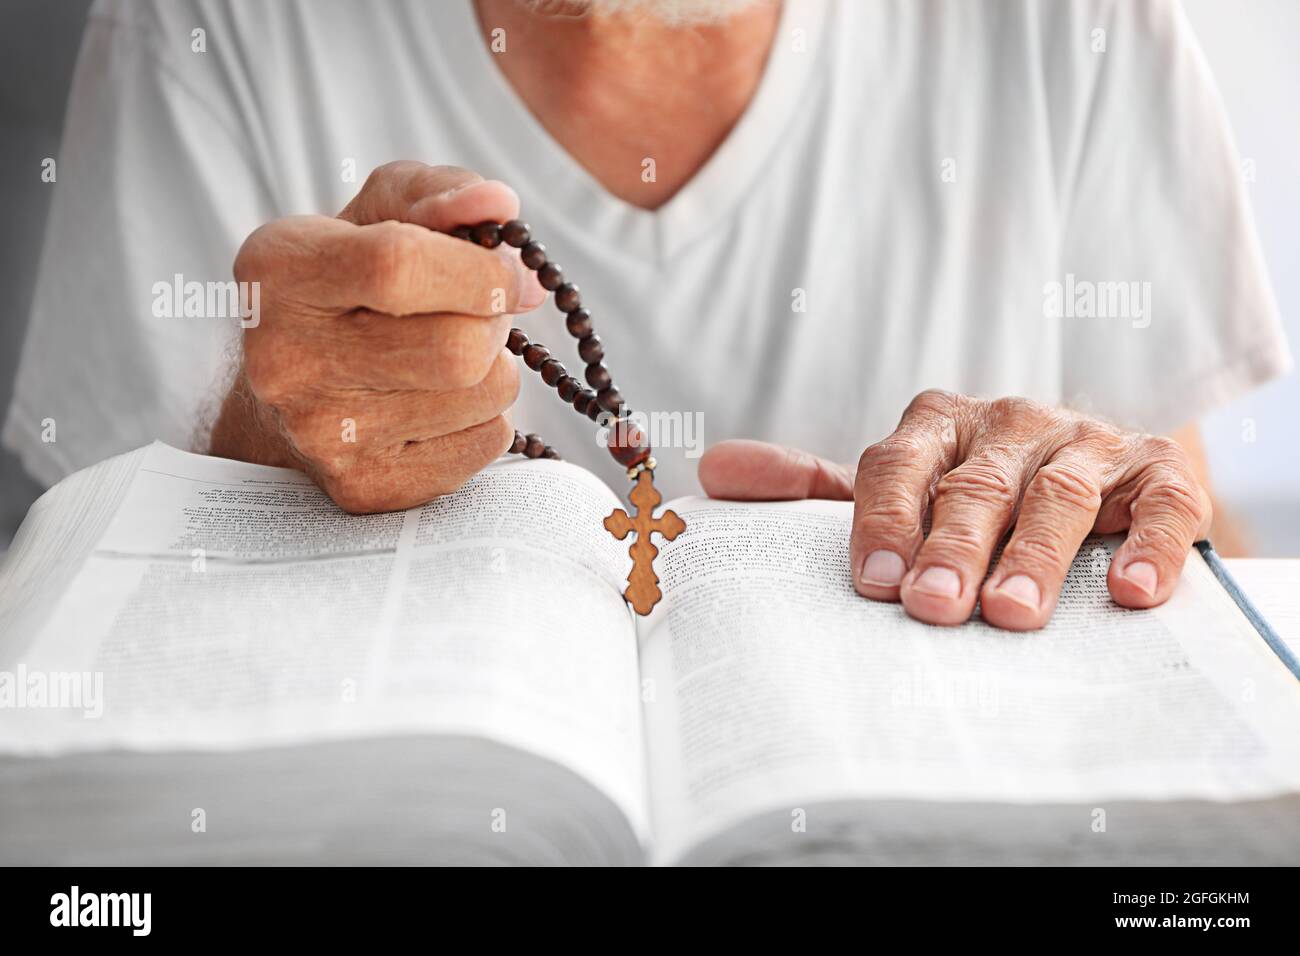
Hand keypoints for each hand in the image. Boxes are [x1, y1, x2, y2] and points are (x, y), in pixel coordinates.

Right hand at [210, 162, 544, 512]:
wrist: (297, 382)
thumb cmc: (353, 278)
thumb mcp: (382, 210)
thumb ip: (440, 192)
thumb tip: (497, 206)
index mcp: (279, 272)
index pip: (399, 267)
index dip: (479, 269)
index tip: (510, 270)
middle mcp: (285, 359)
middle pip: (456, 349)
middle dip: (494, 322)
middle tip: (483, 311)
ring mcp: (321, 434)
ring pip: (483, 395)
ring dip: (496, 367)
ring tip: (452, 353)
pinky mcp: (363, 486)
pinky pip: (484, 443)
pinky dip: (486, 415)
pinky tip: (442, 400)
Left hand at [698, 390, 1212, 630]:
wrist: (1094, 479)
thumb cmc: (973, 494)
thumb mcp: (895, 490)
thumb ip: (813, 489)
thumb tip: (713, 472)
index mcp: (936, 425)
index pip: (896, 464)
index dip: (882, 522)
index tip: (872, 585)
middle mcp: (1009, 423)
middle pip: (975, 483)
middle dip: (952, 547)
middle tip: (933, 607)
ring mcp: (1085, 442)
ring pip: (1057, 493)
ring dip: (1034, 554)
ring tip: (1012, 615)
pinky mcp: (1158, 470)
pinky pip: (1161, 503)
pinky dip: (1148, 544)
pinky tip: (1130, 591)